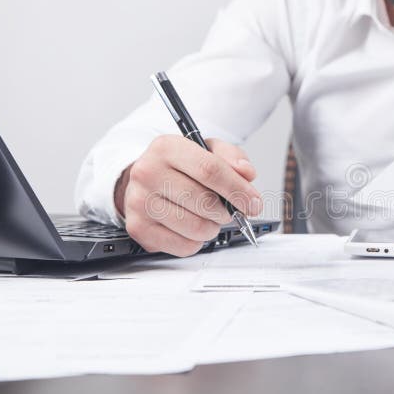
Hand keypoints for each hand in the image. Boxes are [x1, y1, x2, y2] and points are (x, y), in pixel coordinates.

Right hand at [115, 136, 261, 256]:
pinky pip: (184, 246)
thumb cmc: (179, 167)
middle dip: (227, 212)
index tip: (254, 202)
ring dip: (213, 227)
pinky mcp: (139, 228)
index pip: (210, 170)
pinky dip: (197, 241)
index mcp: (166, 147)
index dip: (238, 189)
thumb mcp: (205, 150)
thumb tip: (247, 173)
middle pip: (205, 201)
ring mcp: (139, 202)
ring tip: (210, 218)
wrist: (144, 182)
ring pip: (196, 227)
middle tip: (230, 211)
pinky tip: (192, 228)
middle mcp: (147, 172)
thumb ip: (230, 156)